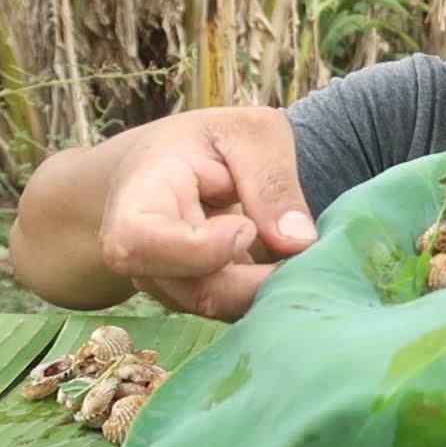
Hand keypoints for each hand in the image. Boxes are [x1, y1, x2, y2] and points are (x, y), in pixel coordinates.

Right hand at [98, 107, 316, 319]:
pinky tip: (291, 266)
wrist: (182, 166)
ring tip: (302, 254)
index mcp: (140, 195)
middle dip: (260, 280)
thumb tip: (299, 242)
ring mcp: (166, 283)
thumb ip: (272, 180)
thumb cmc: (213, 142)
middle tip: (305, 253)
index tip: (246, 228)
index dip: (200, 249)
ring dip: (271, 288)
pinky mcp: (197, 299)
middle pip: (195, 291)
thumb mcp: (251, 134)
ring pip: (223, 309)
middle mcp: (141, 252)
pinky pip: (236, 312)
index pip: (140, 242)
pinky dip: (270, 294)